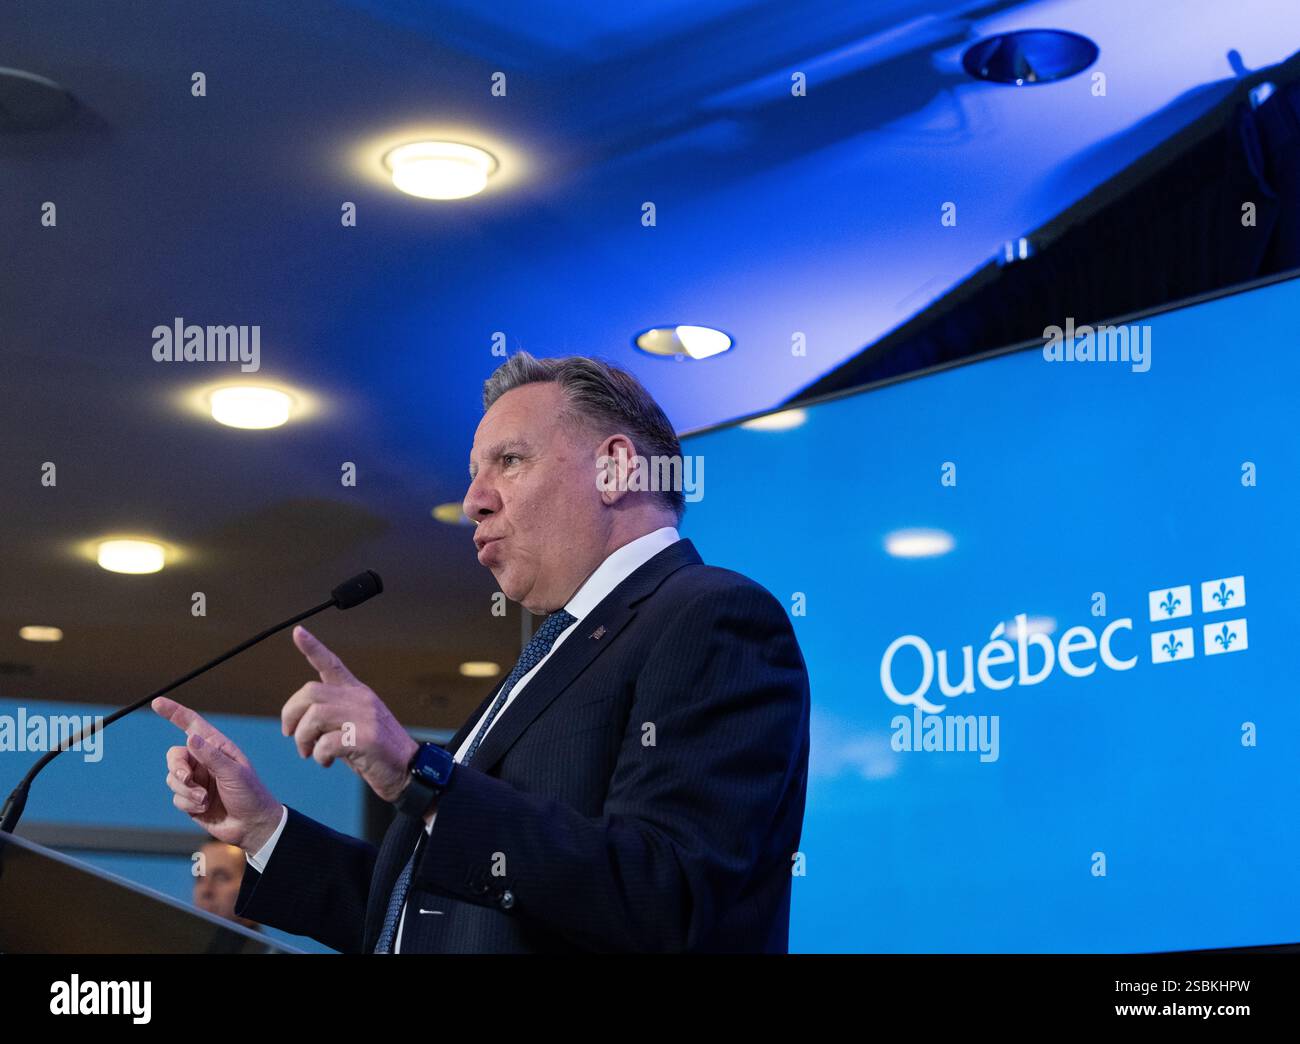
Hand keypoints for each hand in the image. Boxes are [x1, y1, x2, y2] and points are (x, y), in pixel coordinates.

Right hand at [152, 696, 283, 851]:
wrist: (251, 826)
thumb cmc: (250, 794)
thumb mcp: (234, 773)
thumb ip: (211, 756)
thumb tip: (191, 737)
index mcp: (217, 747)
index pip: (192, 725)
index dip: (175, 713)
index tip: (157, 702)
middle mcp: (204, 761)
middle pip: (174, 755)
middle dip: (177, 767)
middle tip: (187, 778)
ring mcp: (196, 780)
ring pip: (172, 778)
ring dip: (186, 790)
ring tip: (205, 798)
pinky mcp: (190, 799)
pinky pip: (176, 797)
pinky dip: (188, 803)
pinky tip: (204, 807)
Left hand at [281, 625, 418, 802]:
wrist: (410, 772)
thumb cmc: (378, 753)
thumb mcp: (354, 727)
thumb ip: (332, 718)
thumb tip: (301, 722)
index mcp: (358, 693)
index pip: (332, 664)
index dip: (313, 648)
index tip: (298, 632)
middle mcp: (361, 699)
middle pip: (310, 692)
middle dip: (291, 714)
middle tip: (291, 735)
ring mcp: (365, 717)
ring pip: (314, 716)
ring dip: (303, 738)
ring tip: (309, 753)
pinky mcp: (366, 738)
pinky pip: (326, 742)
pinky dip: (319, 755)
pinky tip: (326, 761)